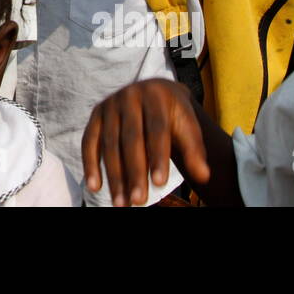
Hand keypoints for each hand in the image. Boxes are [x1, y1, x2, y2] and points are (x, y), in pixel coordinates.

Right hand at [81, 79, 210, 206]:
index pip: (157, 129)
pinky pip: (89, 141)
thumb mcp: (186, 125)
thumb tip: (204, 176)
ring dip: (114, 175)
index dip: (158, 157)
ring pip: (109, 144)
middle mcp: (129, 96)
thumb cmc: (172, 115)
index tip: (160, 185)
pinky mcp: (96, 114)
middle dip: (134, 171)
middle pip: (131, 138)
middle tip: (139, 201)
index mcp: (156, 96)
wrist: (153, 90)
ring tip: (121, 203)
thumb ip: (194, 149)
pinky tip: (95, 187)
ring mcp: (109, 104)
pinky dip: (90, 165)